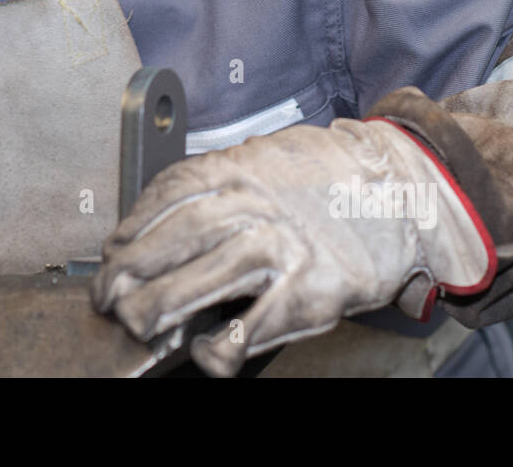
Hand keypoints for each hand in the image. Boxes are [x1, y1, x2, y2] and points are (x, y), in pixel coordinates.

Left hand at [90, 116, 494, 376]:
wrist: (404, 190)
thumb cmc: (328, 180)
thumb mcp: (265, 161)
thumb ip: (217, 185)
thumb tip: (156, 224)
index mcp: (240, 168)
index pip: (166, 197)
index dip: (131, 229)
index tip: (112, 252)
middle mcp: (256, 204)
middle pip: (174, 238)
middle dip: (130, 271)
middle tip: (108, 296)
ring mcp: (283, 247)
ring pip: (204, 277)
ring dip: (160, 305)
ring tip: (137, 322)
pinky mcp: (311, 290)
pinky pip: (253, 324)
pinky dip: (223, 344)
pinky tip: (206, 352)